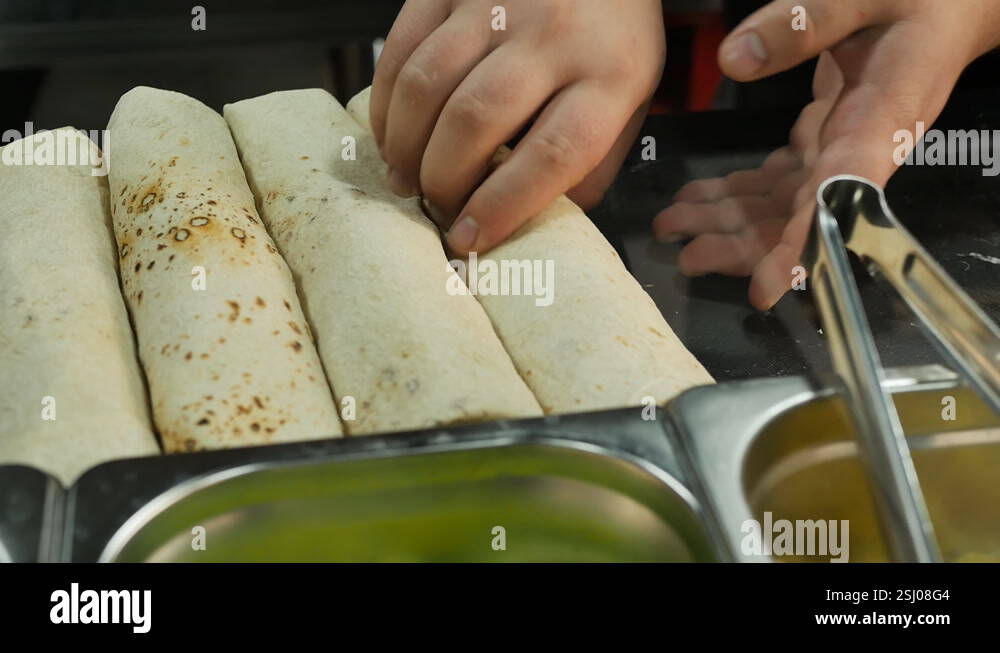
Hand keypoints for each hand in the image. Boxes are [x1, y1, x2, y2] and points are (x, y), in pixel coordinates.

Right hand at [370, 0, 665, 254]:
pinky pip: (402, 49)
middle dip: (443, 181)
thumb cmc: (612, 37)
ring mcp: (497, 5)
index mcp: (609, 76)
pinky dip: (385, 103)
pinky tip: (391, 135)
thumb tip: (537, 225)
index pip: (552, 155)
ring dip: (406, 146)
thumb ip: (592, 164)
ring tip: (405, 180)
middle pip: (476, 120)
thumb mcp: (630, 101)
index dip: (502, 206)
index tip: (470, 238)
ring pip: (429, 85)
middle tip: (436, 209)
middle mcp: (553, 37)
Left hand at [653, 0, 999, 309]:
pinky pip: (779, 179)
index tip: (769, 286)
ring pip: (783, 202)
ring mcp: (843, 147)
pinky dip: (737, 193)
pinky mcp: (827, 139)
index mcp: (885, 117)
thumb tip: (735, 60)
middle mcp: (864, 147)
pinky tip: (697, 199)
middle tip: (688, 256)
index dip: (804, 243)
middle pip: (802, 213)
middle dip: (744, 243)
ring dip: (728, 221)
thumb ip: (805, 21)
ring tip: (674, 228)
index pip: (842, 194)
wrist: (952, 3)